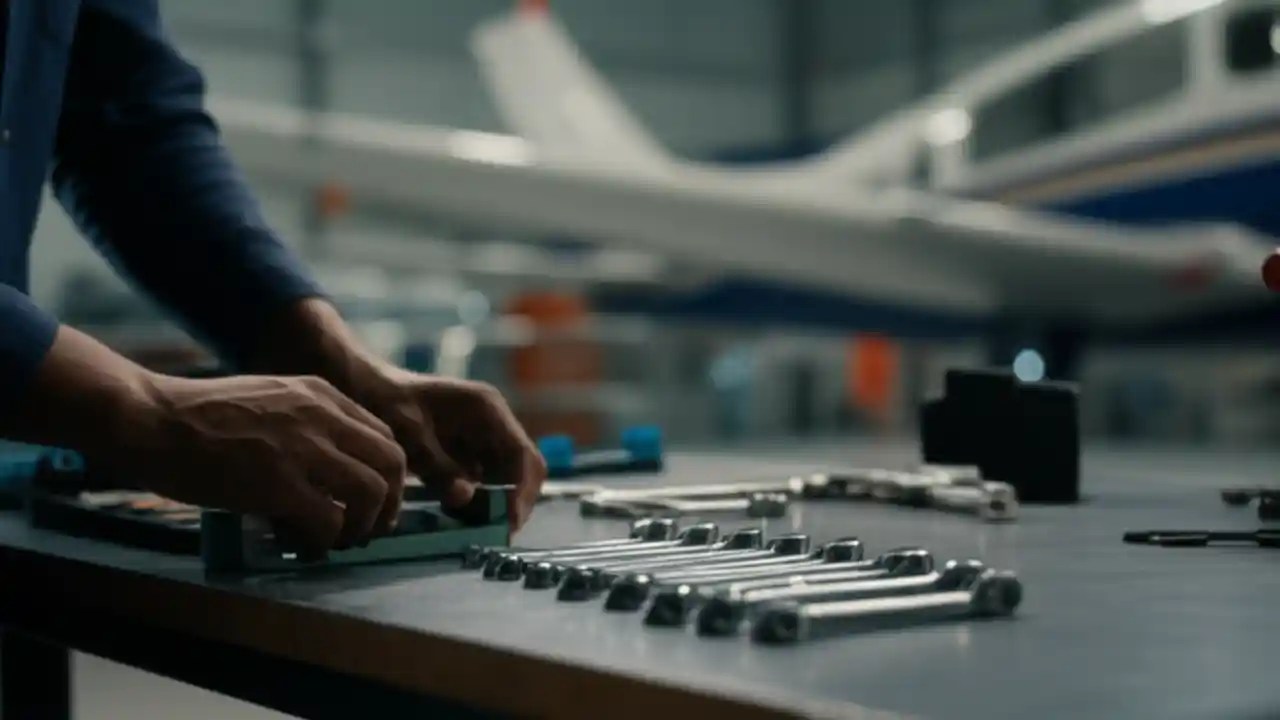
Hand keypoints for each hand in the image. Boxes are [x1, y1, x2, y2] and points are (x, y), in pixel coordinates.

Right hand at [115, 373, 406, 552]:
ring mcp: (303, 448)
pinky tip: (300, 547)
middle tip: (366, 532)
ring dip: (361, 527)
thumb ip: (307, 424)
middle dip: (388, 505)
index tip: (372, 504)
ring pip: (372, 493)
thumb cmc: (198, 417)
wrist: (150, 418)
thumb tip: (331, 471)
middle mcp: (322, 416)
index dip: (387, 477)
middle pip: (392, 464)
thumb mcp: (270, 401)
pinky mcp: (278, 483)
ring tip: (333, 543)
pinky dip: (323, 543)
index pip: (385, 437)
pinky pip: (329, 522)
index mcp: (322, 395)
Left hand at [345, 366, 545, 530]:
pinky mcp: (471, 451)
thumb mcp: (410, 436)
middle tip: (497, 533)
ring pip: (508, 477)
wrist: (368, 388)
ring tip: (478, 528)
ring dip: (499, 503)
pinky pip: (487, 480)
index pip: (522, 455)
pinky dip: (481, 500)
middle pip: (523, 468)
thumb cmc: (389, 404)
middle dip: (515, 501)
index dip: (520, 491)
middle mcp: (495, 422)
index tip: (507, 521)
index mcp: (488, 410)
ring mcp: (484, 437)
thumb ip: (439, 467)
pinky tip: (461, 515)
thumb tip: (466, 498)